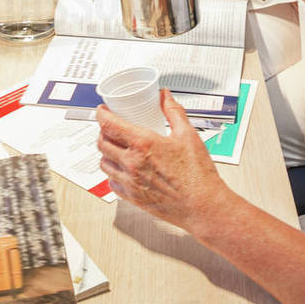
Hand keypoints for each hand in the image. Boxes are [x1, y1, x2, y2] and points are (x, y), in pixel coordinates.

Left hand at [96, 89, 228, 232]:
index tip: (103, 111)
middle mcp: (132, 164)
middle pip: (102, 143)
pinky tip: (122, 169)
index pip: (109, 125)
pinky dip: (112, 173)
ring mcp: (130, 182)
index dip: (101, 114)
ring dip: (105, 153)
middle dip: (102, 132)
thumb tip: (165, 97)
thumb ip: (174, 111)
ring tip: (115, 148)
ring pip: (103, 163)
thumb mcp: (188, 134)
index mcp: (143, 145)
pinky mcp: (133, 198)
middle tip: (109, 128)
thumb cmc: (198, 175)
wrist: (203, 206)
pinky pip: (112, 183)